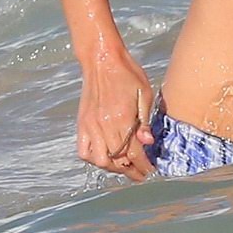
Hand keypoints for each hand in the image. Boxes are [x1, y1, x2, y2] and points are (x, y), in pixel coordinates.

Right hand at [76, 49, 154, 180]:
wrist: (101, 59)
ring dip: (113, 167)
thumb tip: (148, 142)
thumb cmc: (127, 73)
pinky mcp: (81, 124)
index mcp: (122, 118)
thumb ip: (144, 119)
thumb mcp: (144, 92)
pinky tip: (104, 156)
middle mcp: (104, 125)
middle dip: (131, 170)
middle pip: (117, 161)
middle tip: (140, 172)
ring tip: (124, 166)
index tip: (150, 171)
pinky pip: (83, 151)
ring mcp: (90, 126)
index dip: (143, 166)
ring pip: (99, 160)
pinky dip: (93, 159)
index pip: (133, 153)